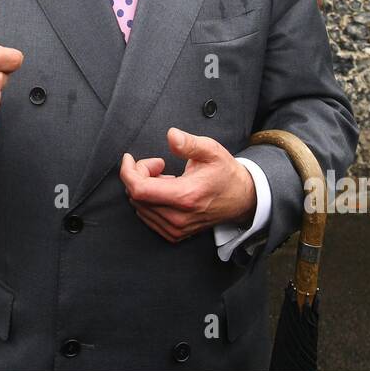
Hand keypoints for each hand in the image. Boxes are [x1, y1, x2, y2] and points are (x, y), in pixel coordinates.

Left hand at [119, 128, 256, 242]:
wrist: (242, 199)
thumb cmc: (225, 174)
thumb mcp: (212, 151)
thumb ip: (190, 143)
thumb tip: (171, 135)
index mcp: (185, 197)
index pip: (139, 190)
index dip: (128, 172)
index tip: (129, 158)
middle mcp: (178, 218)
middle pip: (136, 197)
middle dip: (139, 175)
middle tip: (158, 165)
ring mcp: (176, 229)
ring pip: (139, 208)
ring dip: (144, 188)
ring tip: (165, 177)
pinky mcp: (174, 234)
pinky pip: (147, 217)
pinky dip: (149, 201)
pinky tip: (165, 191)